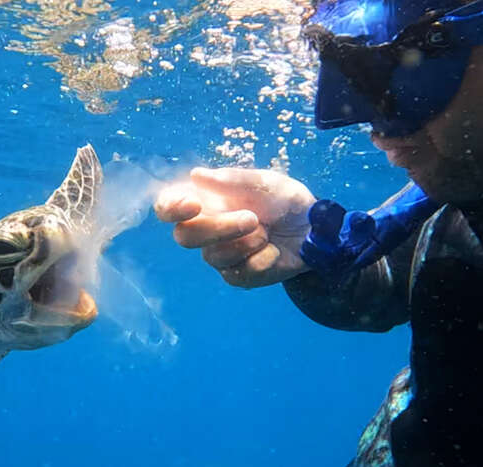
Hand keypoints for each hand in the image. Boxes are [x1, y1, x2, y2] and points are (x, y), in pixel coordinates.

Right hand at [154, 168, 315, 287]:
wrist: (314, 230)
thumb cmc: (284, 200)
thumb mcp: (264, 182)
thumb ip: (231, 180)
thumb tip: (195, 175)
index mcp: (203, 201)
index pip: (167, 207)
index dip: (171, 208)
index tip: (193, 204)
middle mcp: (205, 229)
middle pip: (184, 236)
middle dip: (218, 228)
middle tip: (251, 218)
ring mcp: (219, 255)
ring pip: (213, 256)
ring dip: (247, 242)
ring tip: (267, 232)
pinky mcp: (236, 275)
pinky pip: (238, 273)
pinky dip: (262, 259)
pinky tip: (273, 251)